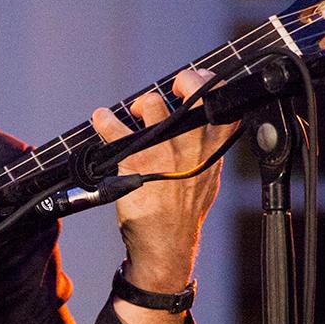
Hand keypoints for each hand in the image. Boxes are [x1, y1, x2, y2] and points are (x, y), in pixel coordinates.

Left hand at [90, 68, 238, 292]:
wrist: (166, 243)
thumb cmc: (185, 213)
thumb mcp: (209, 179)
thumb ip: (209, 151)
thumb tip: (206, 128)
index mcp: (214, 148)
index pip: (223, 100)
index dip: (207, 82)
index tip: (193, 80)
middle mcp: (194, 144)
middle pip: (193, 91)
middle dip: (182, 81)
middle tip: (168, 91)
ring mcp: (165, 151)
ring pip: (152, 104)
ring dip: (139, 105)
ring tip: (132, 114)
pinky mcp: (136, 161)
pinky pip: (115, 128)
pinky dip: (104, 121)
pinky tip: (102, 120)